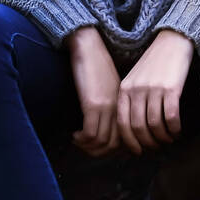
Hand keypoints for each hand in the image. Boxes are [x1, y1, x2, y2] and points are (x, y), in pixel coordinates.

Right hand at [67, 27, 124, 157]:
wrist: (89, 46)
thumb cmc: (96, 65)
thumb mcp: (110, 87)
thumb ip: (111, 104)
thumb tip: (104, 125)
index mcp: (124, 105)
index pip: (124, 138)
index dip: (111, 149)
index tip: (97, 148)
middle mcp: (119, 108)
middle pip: (114, 144)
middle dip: (100, 153)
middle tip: (87, 149)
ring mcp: (107, 107)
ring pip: (102, 142)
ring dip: (88, 148)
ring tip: (79, 142)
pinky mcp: (93, 104)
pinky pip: (91, 133)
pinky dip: (82, 139)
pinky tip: (75, 135)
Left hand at [116, 29, 194, 154]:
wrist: (171, 42)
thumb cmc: (153, 64)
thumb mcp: (134, 80)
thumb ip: (131, 101)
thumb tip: (133, 130)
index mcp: (124, 90)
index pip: (122, 124)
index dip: (130, 142)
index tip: (138, 151)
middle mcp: (136, 90)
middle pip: (139, 128)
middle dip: (148, 143)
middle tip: (156, 147)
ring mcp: (153, 89)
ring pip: (155, 125)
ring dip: (163, 137)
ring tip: (168, 139)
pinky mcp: (171, 88)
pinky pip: (171, 117)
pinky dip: (174, 128)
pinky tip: (177, 131)